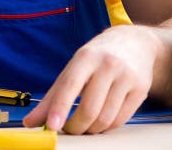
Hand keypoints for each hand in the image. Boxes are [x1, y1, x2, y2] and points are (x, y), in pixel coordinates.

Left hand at [22, 25, 157, 133]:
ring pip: (105, 119)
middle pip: (89, 109)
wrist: (135, 42)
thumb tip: (30, 122)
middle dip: (76, 127)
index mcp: (86, 56)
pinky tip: (101, 120)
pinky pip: (120, 120)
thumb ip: (53, 96)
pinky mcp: (141, 88)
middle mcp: (108, 64)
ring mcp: (126, 76)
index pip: (70, 84)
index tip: (52, 126)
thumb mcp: (74, 68)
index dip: (60, 107)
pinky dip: (107, 127)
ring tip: (85, 125)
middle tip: (69, 129)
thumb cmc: (98, 56)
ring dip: (91, 130)